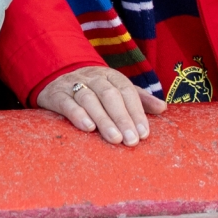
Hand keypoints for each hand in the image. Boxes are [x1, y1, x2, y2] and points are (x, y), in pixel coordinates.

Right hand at [37, 65, 166, 144]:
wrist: (55, 79)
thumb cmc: (94, 91)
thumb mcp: (116, 90)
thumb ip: (139, 99)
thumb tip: (163, 108)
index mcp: (110, 75)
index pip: (126, 91)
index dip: (136, 112)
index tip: (144, 133)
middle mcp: (92, 77)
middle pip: (109, 95)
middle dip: (122, 118)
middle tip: (131, 141)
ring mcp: (72, 84)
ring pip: (89, 99)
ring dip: (103, 119)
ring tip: (114, 139)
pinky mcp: (55, 94)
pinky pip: (67, 102)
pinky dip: (78, 115)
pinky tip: (88, 128)